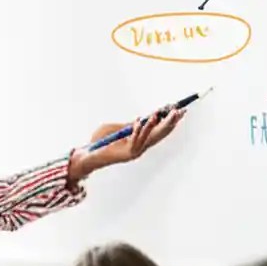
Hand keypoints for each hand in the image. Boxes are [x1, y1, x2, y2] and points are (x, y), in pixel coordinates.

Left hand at [68, 108, 185, 182]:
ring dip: (153, 125)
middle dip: (170, 122)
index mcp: (141, 141)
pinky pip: (134, 141)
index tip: (179, 110)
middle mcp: (140, 148)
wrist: (87, 155)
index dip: (170, 121)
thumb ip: (129, 125)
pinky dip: (137, 130)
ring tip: (157, 113)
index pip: (160, 130)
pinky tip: (140, 120)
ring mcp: (134, 152)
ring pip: (148, 137)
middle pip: (159, 135)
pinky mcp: (126, 155)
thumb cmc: (99, 141)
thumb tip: (143, 119)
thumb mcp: (116, 128)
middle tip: (179, 111)